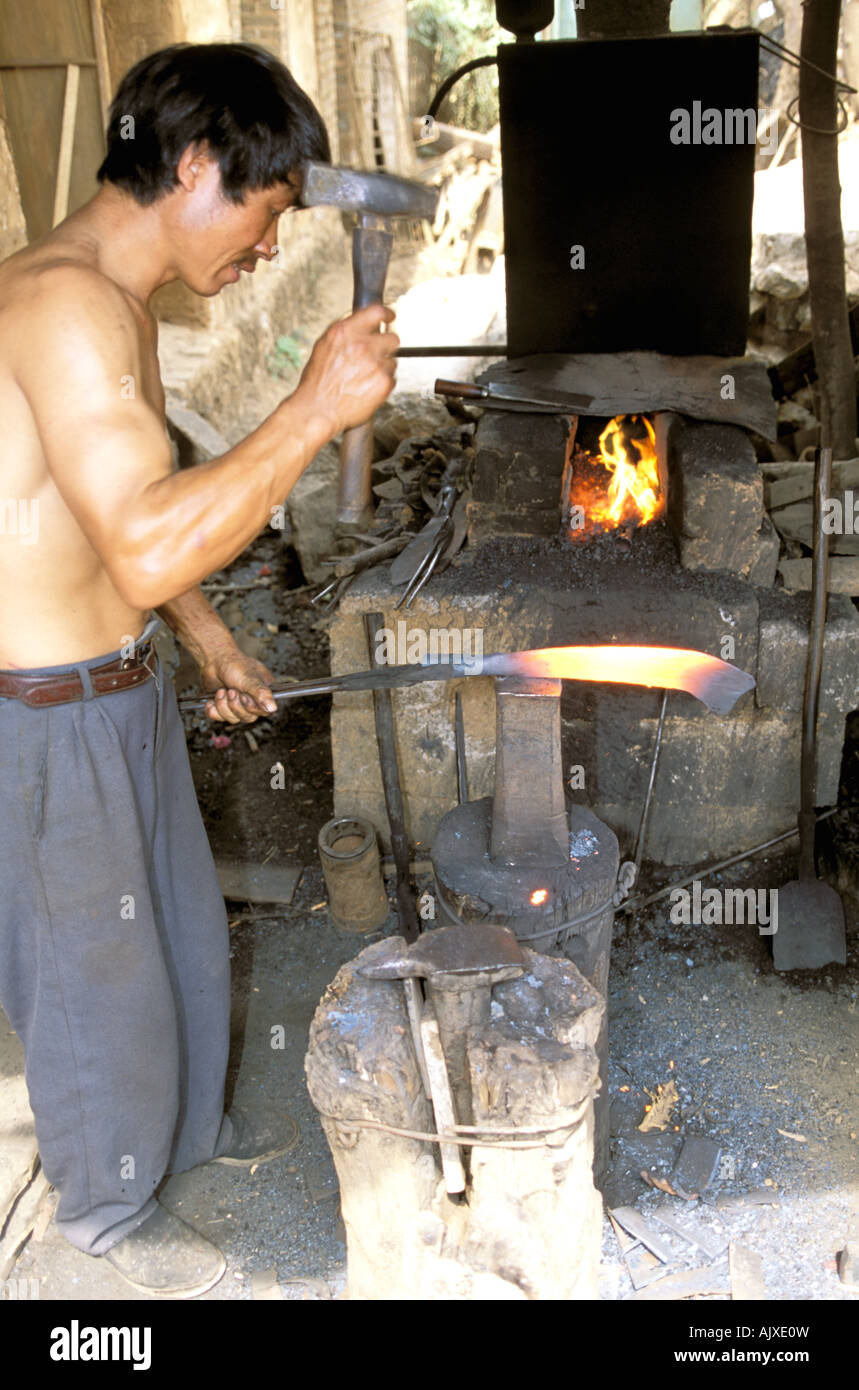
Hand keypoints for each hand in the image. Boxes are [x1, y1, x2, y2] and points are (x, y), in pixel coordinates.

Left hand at [197, 644, 277, 723]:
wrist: (214, 660)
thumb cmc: (235, 665)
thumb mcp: (250, 679)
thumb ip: (262, 693)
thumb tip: (273, 708)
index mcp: (264, 693)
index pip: (264, 712)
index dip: (252, 708)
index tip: (244, 697)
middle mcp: (252, 701)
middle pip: (248, 718)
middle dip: (235, 705)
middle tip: (231, 690)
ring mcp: (237, 706)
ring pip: (233, 719)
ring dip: (223, 705)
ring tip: (222, 690)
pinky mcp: (224, 708)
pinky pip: (219, 718)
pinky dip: (213, 709)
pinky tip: (214, 697)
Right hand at [295, 303, 398, 435]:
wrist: (318, 410)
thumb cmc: (317, 383)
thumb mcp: (323, 347)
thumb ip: (344, 333)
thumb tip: (359, 325)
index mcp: (345, 332)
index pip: (376, 312)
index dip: (386, 314)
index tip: (390, 316)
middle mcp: (362, 345)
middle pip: (391, 337)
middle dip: (386, 346)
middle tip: (377, 356)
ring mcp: (375, 364)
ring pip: (392, 361)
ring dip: (383, 367)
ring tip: (365, 378)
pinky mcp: (383, 383)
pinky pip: (392, 379)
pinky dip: (383, 384)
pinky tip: (367, 388)